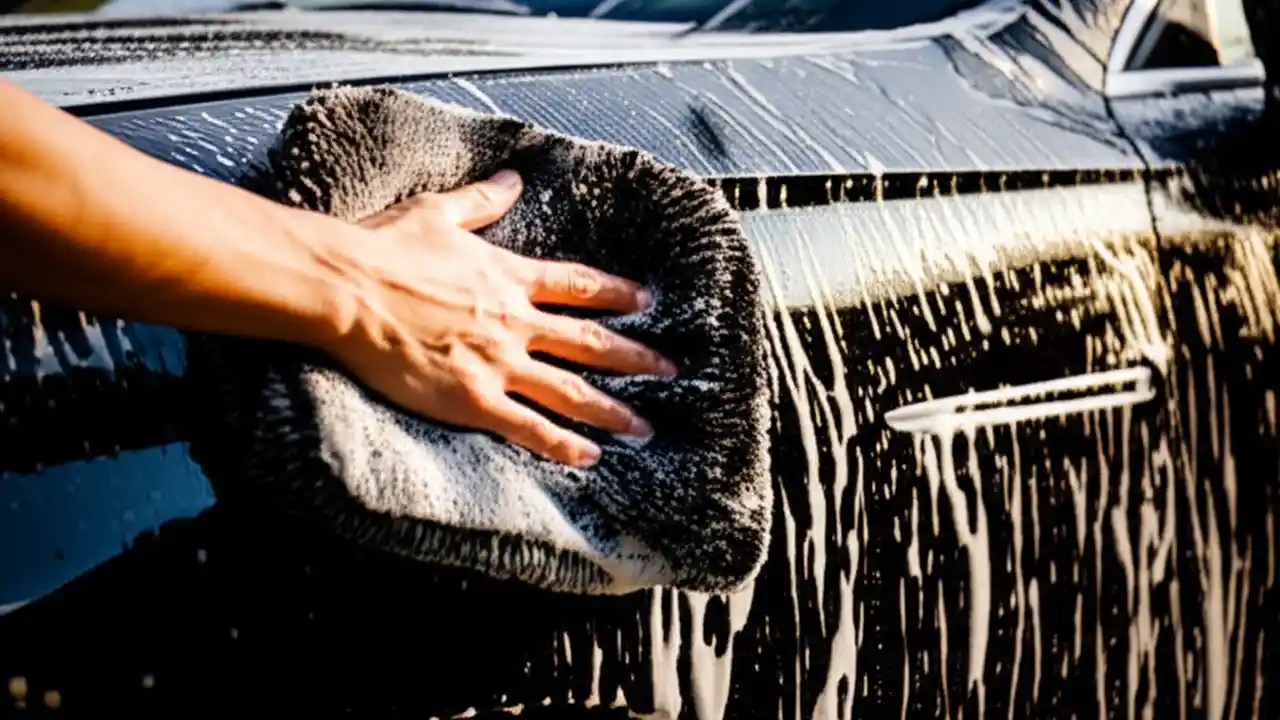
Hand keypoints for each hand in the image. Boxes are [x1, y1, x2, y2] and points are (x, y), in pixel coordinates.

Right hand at [319, 169, 674, 467]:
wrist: (347, 289)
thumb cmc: (383, 248)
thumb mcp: (439, 212)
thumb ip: (483, 199)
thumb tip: (514, 177)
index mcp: (508, 275)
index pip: (578, 286)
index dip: (617, 294)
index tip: (648, 302)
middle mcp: (514, 321)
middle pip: (589, 343)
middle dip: (636, 357)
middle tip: (671, 370)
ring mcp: (498, 363)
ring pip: (571, 391)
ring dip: (613, 409)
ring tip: (646, 426)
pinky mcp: (472, 398)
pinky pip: (528, 426)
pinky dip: (562, 443)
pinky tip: (591, 455)